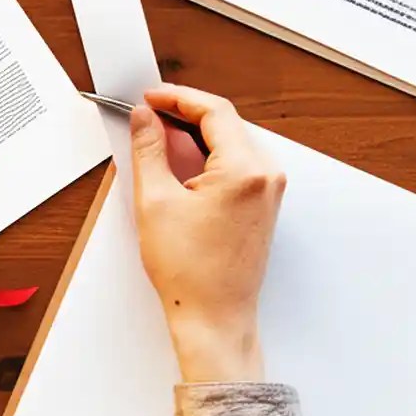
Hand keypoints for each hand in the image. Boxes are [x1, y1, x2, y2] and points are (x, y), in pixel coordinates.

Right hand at [130, 85, 285, 382]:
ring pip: (230, 143)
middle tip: (149, 117)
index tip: (150, 98)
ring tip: (158, 143)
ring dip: (195, 137)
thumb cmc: (190, 273)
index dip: (176, 97)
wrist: (214, 317)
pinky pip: (236, 164)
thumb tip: (146, 120)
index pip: (214, 110)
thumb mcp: (155, 202)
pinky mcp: (264, 204)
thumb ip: (148, 150)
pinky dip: (208, 158)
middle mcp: (266, 175)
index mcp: (245, 170)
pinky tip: (179, 166)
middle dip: (184, 116)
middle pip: (225, 123)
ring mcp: (269, 190)